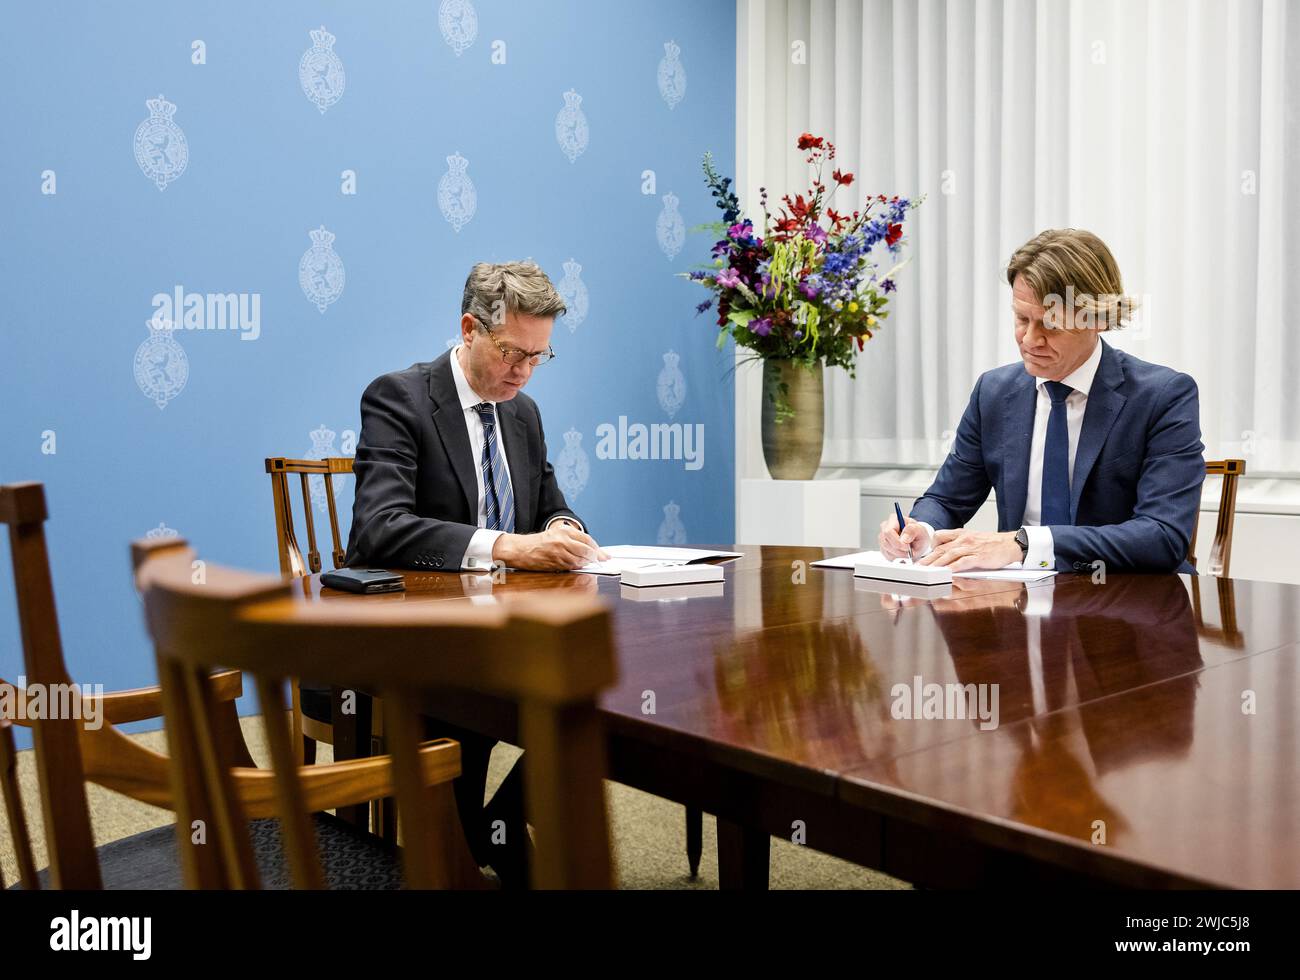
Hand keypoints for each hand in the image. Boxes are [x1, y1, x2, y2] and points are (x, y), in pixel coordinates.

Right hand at [491, 522, 608, 570]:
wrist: (520, 550)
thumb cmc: (538, 543)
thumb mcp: (556, 534)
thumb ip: (573, 540)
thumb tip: (591, 550)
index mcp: (564, 531)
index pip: (587, 539)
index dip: (597, 548)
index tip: (603, 554)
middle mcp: (562, 540)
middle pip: (587, 550)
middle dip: (595, 557)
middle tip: (599, 561)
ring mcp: (559, 552)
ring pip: (580, 560)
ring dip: (586, 564)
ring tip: (587, 563)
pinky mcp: (555, 563)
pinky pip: (572, 567)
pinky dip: (577, 568)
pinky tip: (577, 566)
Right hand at [878, 514, 930, 559]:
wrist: (918, 542)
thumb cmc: (918, 534)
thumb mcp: (921, 531)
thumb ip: (912, 531)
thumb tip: (903, 538)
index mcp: (894, 519)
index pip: (888, 532)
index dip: (897, 542)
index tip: (907, 547)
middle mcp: (885, 527)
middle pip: (885, 542)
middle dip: (898, 550)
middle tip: (909, 552)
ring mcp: (883, 538)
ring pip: (885, 550)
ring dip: (898, 555)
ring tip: (908, 553)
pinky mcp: (883, 547)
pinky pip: (887, 556)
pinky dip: (896, 557)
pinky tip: (903, 554)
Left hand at [917, 529, 1020, 570]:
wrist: (1011, 544)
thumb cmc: (993, 543)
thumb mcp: (973, 538)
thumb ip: (960, 543)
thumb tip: (947, 553)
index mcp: (961, 534)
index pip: (940, 537)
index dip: (930, 547)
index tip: (923, 556)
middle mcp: (963, 539)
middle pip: (941, 549)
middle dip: (928, 559)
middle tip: (918, 568)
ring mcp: (971, 548)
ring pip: (949, 555)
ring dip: (936, 564)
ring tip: (927, 572)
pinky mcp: (978, 557)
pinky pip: (962, 562)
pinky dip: (953, 568)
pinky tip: (946, 573)